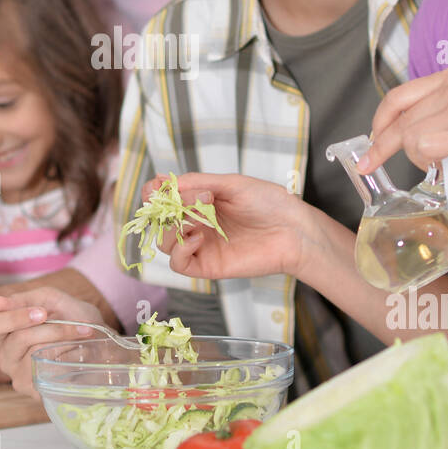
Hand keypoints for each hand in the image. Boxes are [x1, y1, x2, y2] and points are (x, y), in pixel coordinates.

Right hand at [0, 289, 102, 398]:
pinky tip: (79, 349)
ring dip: (57, 333)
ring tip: (82, 330)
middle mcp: (6, 354)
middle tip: (46, 313)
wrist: (104, 348)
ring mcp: (17, 373)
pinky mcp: (32, 388)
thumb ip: (29, 298)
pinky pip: (44, 366)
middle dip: (21, 320)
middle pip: (1, 335)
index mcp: (6, 331)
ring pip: (28, 348)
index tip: (38, 309)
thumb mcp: (56, 301)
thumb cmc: (76, 321)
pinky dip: (65, 352)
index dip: (11, 315)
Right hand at [144, 172, 311, 281]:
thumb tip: (164, 182)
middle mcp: (196, 224)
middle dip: (168, 208)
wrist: (293, 230)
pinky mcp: (207, 266)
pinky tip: (196, 238)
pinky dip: (179, 249)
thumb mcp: (230, 184)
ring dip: (173, 227)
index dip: (154, 194)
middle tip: (195, 198)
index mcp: (199, 202)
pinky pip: (178, 263)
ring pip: (164, 242)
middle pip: (159, 221)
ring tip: (199, 218)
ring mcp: (200, 246)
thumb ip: (196, 182)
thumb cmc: (268, 203)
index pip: (163, 200)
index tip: (156, 187)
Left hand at [363, 68, 447, 185]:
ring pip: (408, 134)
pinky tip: (440, 164)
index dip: (378, 121)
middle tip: (370, 163)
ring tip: (436, 162)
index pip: (398, 96)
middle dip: (380, 144)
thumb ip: (438, 110)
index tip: (369, 140)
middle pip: (398, 117)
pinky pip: (422, 146)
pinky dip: (423, 160)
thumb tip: (403, 130)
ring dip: (413, 156)